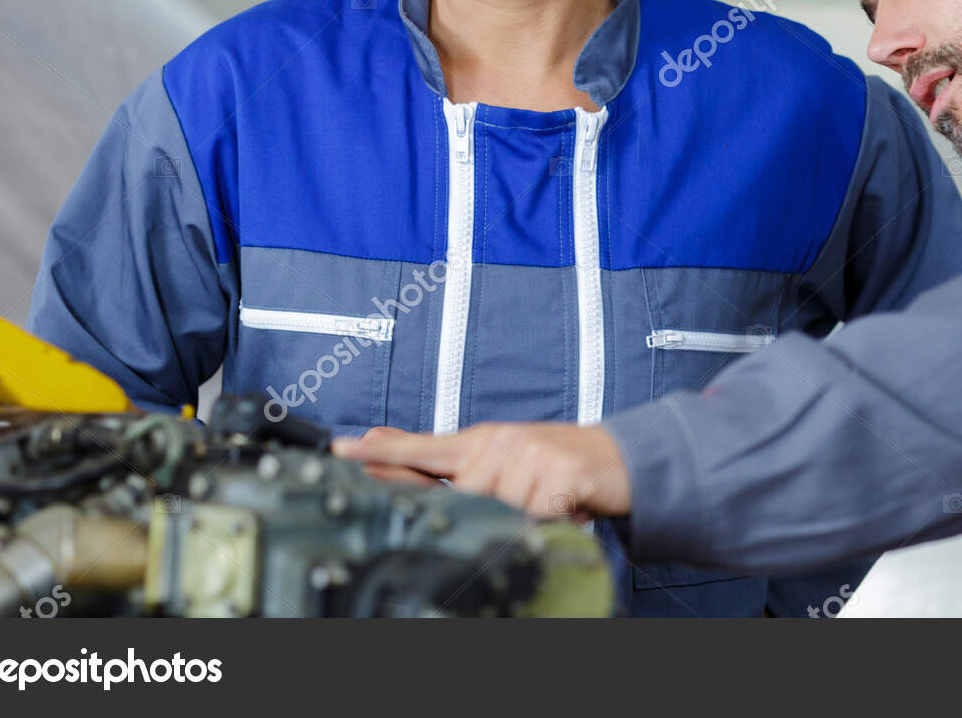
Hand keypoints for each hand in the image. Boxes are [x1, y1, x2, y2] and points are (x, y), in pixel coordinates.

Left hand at [332, 422, 631, 519]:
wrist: (619, 459)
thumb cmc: (556, 464)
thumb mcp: (502, 460)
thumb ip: (449, 462)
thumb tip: (387, 447)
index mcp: (482, 442)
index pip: (423, 448)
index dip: (383, 451)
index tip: (343, 450)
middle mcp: (502, 444)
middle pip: (466, 497)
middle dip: (489, 510)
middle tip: (522, 503)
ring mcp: (531, 456)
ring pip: (505, 511)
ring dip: (527, 517)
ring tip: (546, 505)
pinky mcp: (561, 473)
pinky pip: (542, 515)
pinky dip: (555, 520)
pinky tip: (566, 506)